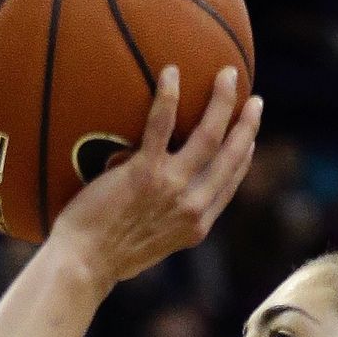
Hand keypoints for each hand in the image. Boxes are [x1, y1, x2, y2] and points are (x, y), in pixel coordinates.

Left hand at [46, 64, 261, 292]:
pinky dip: (168, 96)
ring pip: (209, 136)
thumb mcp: (150, 245)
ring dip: (223, 101)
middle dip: (248, 125)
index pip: (230, 183)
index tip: (249, 136)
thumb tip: (159, 202)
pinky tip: (171, 71)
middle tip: (254, 99)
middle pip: (231, 156)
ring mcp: (170, 188)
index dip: (244, 156)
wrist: (84, 265)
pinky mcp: (144, 173)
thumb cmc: (107, 257)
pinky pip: (160, 125)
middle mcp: (191, 206)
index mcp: (196, 225)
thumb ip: (165, 221)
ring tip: (228, 74)